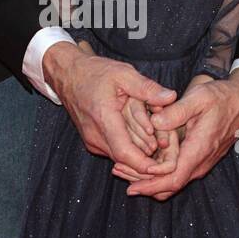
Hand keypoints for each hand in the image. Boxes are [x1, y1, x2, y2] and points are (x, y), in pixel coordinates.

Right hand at [42, 40, 178, 175]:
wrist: (68, 75)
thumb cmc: (94, 72)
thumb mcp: (123, 74)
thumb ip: (147, 88)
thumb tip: (170, 97)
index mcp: (103, 120)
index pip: (126, 154)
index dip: (146, 165)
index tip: (166, 165)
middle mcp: (96, 136)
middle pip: (127, 159)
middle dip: (150, 158)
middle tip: (170, 149)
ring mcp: (93, 141)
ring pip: (121, 157)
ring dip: (141, 152)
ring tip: (161, 142)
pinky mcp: (93, 142)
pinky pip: (115, 150)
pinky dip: (131, 147)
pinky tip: (144, 137)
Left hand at [119, 66, 238, 199]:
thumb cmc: (221, 98)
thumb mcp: (199, 97)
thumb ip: (177, 111)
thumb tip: (155, 124)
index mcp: (199, 150)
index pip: (173, 179)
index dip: (151, 185)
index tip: (131, 186)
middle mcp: (200, 162)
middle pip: (169, 186)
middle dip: (143, 184)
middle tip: (118, 172)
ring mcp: (201, 162)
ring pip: (173, 182)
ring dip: (149, 179)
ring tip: (123, 169)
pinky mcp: (199, 159)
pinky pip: (177, 174)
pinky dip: (158, 174)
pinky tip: (142, 163)